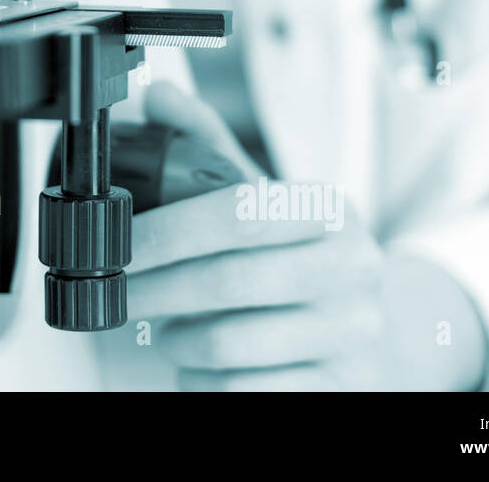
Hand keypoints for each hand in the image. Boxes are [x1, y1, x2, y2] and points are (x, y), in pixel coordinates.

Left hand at [128, 82, 488, 390]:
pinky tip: (199, 365)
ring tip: (168, 327)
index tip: (118, 246)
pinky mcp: (342, 389)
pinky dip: (204, 380)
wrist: (371, 336)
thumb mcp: (265, 200)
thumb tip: (158, 98)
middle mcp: (353, 269)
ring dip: (178, 339)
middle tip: (118, 293)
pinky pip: (244, 389)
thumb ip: (209, 146)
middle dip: (155, 290)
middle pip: (228, 282)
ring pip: (229, 344)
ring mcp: (353, 335)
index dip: (166, 231)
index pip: (238, 214)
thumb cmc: (301, 263)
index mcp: (328, 212)